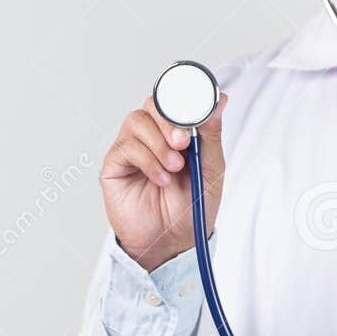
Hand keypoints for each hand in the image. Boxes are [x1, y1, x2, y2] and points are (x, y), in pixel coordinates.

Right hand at [100, 92, 228, 270]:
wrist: (175, 241)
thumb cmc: (192, 206)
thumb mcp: (211, 168)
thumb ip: (212, 133)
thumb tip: (221, 100)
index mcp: (177, 130)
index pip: (175, 99)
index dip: (182, 94)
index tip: (196, 102)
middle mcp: (153, 134)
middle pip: (153, 103)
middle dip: (169, 119)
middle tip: (183, 142)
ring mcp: (132, 147)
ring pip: (137, 120)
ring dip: (158, 142)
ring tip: (175, 167)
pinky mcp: (115, 165)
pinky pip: (126, 147)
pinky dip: (148, 161)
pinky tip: (161, 179)